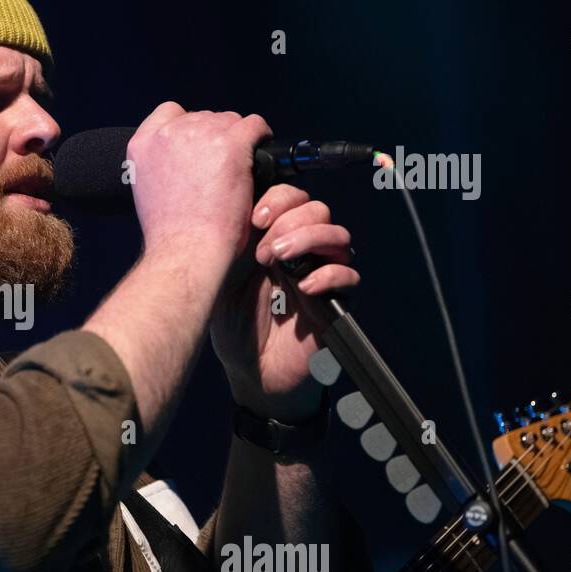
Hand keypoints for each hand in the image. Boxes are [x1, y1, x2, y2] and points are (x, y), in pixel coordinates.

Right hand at [127, 103, 272, 262]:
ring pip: (230, 121)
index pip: (169, 113)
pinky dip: (261, 135)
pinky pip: (254, 125)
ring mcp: (200, 136)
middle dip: (215, 137)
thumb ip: (160, 165)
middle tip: (223, 167)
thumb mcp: (147, 191)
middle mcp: (168, 134)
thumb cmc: (171, 234)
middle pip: (204, 117)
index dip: (188, 127)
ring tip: (241, 167)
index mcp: (142, 145)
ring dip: (238, 139)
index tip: (198, 147)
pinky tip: (261, 151)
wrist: (186, 251)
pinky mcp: (230, 144)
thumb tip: (183, 159)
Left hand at [209, 183, 359, 421]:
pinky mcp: (337, 302)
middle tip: (262, 251)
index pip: (292, 198)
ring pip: (337, 236)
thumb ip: (229, 244)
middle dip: (289, 221)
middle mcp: (302, 251)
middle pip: (317, 209)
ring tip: (277, 261)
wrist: (251, 373)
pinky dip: (329, 276)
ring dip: (308, 240)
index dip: (278, 199)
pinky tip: (304, 287)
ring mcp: (321, 274)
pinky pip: (349, 276)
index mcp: (274, 238)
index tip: (253, 218)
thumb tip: (228, 206)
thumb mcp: (221, 279)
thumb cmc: (234, 327)